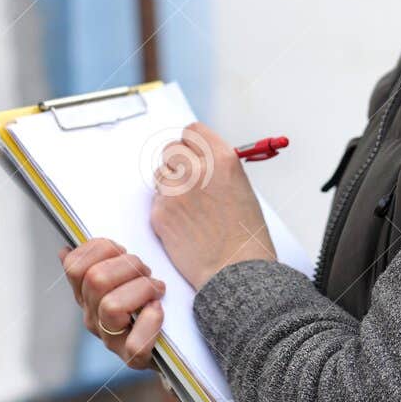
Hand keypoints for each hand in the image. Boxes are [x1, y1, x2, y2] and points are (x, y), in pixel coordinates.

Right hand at [61, 239, 166, 368]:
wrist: (172, 344)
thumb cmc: (147, 299)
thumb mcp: (122, 275)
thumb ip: (96, 263)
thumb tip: (65, 252)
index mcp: (85, 295)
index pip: (75, 265)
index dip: (101, 249)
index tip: (121, 251)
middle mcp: (93, 318)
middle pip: (95, 280)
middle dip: (128, 266)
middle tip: (146, 271)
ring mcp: (110, 340)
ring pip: (111, 306)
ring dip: (142, 289)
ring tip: (156, 289)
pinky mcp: (133, 359)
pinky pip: (135, 344)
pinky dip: (150, 322)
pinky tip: (158, 309)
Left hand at [149, 121, 277, 289]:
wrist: (235, 270)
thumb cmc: (244, 235)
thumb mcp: (241, 187)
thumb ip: (217, 168)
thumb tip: (196, 159)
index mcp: (223, 159)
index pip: (193, 131)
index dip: (191, 143)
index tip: (192, 152)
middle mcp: (198, 169)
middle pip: (171, 149)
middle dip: (176, 163)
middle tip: (186, 181)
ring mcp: (176, 190)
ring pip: (160, 174)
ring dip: (169, 186)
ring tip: (189, 208)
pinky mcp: (161, 212)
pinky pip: (156, 200)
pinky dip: (166, 209)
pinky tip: (184, 224)